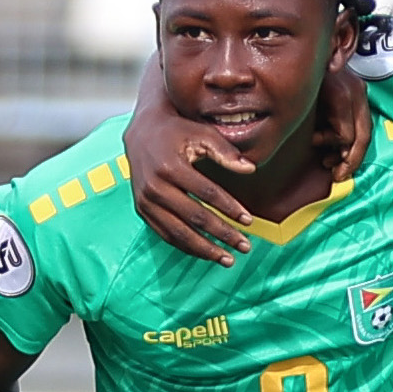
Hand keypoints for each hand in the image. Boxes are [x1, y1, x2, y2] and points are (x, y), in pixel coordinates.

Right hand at [124, 105, 256, 267]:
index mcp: (170, 166)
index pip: (206, 193)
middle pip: (194, 218)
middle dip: (222, 234)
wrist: (141, 133)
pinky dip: (187, 247)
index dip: (229, 208)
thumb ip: (226, 152)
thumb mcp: (201, 134)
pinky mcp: (142, 211)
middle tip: (245, 246)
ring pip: (179, 233)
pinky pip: (166, 235)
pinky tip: (206, 253)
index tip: (249, 221)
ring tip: (228, 259)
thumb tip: (251, 170)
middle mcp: (154, 187)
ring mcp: (146, 202)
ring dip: (205, 250)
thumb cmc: (177, 132)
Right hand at [310, 63, 371, 181]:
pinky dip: (326, 140)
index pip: (365, 130)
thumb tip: (337, 153)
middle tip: (337, 174)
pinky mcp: (339, 94)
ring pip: (351, 136)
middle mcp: (358, 90)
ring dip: (334, 150)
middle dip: (352, 160)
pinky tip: (312, 137)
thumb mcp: (321, 104)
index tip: (343, 169)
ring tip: (321, 157)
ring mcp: (350, 91)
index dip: (357, 155)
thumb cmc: (301, 81)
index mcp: (357, 92)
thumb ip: (331, 122)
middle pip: (364, 136)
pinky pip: (341, 131)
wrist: (292, 53)